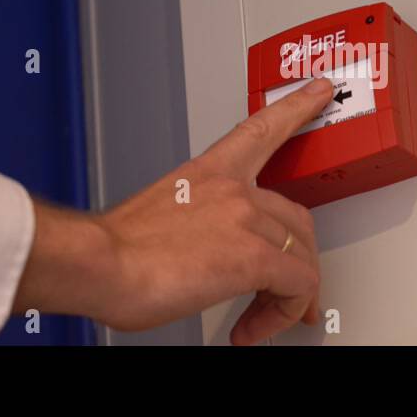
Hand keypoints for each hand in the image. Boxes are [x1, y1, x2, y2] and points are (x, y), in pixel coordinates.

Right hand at [14, 77, 333, 344]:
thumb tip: (201, 253)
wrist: (97, 264)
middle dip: (296, 258)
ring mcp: (246, 219)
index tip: (319, 90)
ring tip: (260, 317)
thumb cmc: (113, 250)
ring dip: (286, 295)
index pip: (263, 128)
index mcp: (208, 171)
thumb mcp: (159, 216)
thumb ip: (194, 222)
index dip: (298, 106)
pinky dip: (284, 313)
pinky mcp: (253, 256)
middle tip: (283, 289)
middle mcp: (234, 188)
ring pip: (300, 256)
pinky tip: (256, 325)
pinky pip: (297, 285)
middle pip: (295, 218)